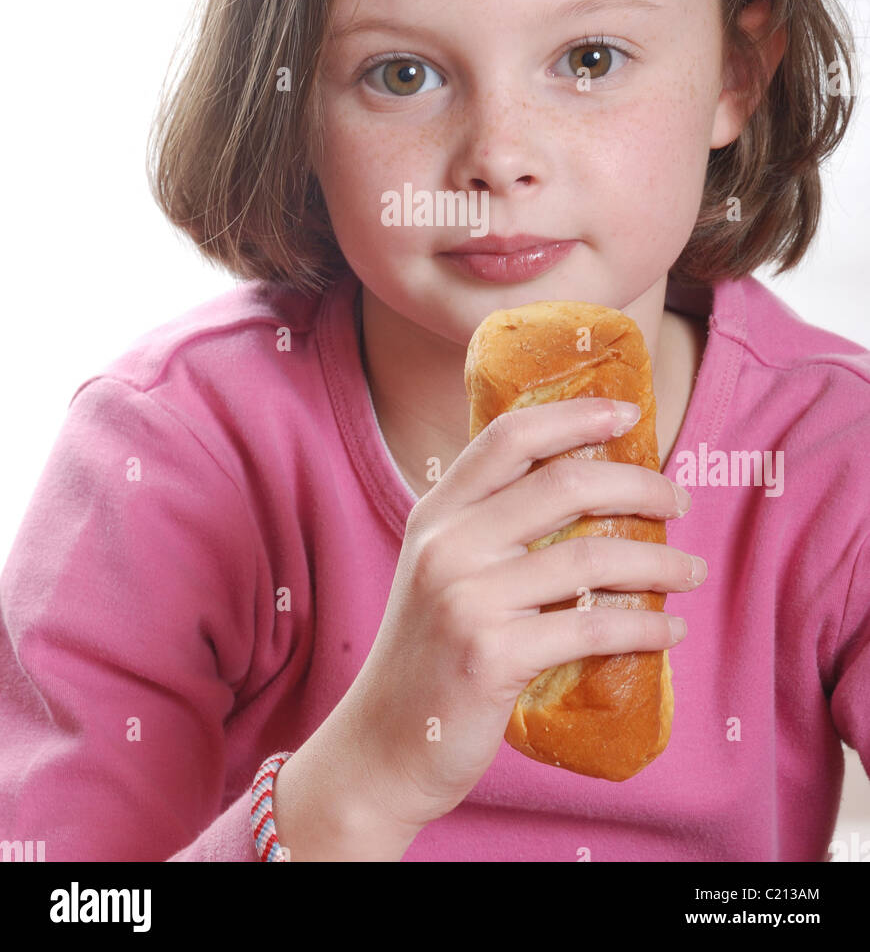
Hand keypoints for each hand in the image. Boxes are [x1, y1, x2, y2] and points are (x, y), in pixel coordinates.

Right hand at [343, 396, 701, 829]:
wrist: (381, 748)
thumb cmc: (427, 658)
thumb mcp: (439, 571)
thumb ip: (488, 527)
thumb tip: (582, 486)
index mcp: (435, 513)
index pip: (509, 436)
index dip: (575, 415)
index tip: (628, 413)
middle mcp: (447, 545)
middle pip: (564, 484)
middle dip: (639, 486)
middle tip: (679, 500)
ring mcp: (466, 599)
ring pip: (591, 556)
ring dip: (658, 561)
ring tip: (689, 572)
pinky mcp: (492, 656)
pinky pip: (592, 625)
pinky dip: (644, 627)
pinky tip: (667, 631)